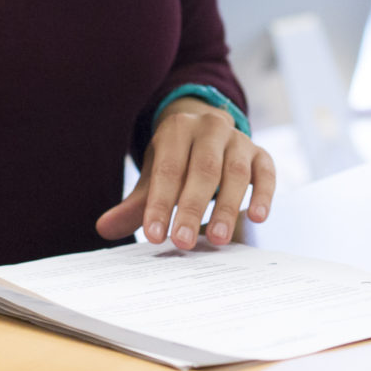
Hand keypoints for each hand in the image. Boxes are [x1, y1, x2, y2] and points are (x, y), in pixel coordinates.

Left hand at [96, 98, 275, 248]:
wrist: (207, 132)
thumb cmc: (178, 161)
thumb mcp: (155, 175)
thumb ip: (135, 204)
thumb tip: (104, 228)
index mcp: (178, 129)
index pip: (168, 169)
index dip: (161, 203)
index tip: (155, 235)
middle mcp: (210, 128)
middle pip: (203, 169)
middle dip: (192, 208)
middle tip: (183, 242)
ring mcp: (239, 139)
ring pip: (235, 172)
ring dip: (228, 207)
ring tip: (218, 239)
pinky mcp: (260, 153)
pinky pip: (266, 172)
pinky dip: (264, 194)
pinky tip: (258, 217)